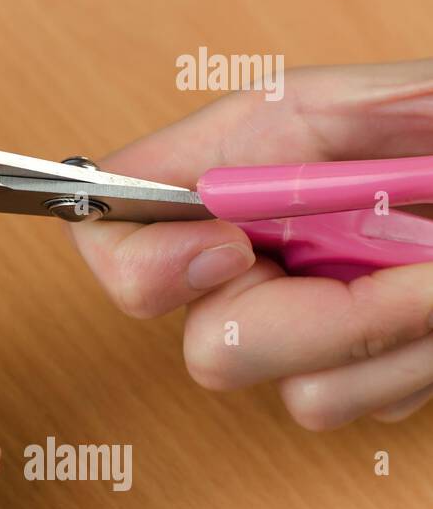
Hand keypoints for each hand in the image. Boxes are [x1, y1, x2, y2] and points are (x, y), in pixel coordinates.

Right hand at [68, 58, 432, 429]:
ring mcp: (291, 324)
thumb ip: (294, 136)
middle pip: (210, 350)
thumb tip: (202, 217)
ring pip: (299, 397)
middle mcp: (243, 258)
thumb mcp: (384, 101)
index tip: (237, 248)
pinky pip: (358, 407)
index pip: (108, 236)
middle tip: (420, 271)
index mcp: (226, 174)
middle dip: (330, 323)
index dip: (148, 265)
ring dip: (399, 347)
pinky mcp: (342, 370)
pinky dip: (413, 366)